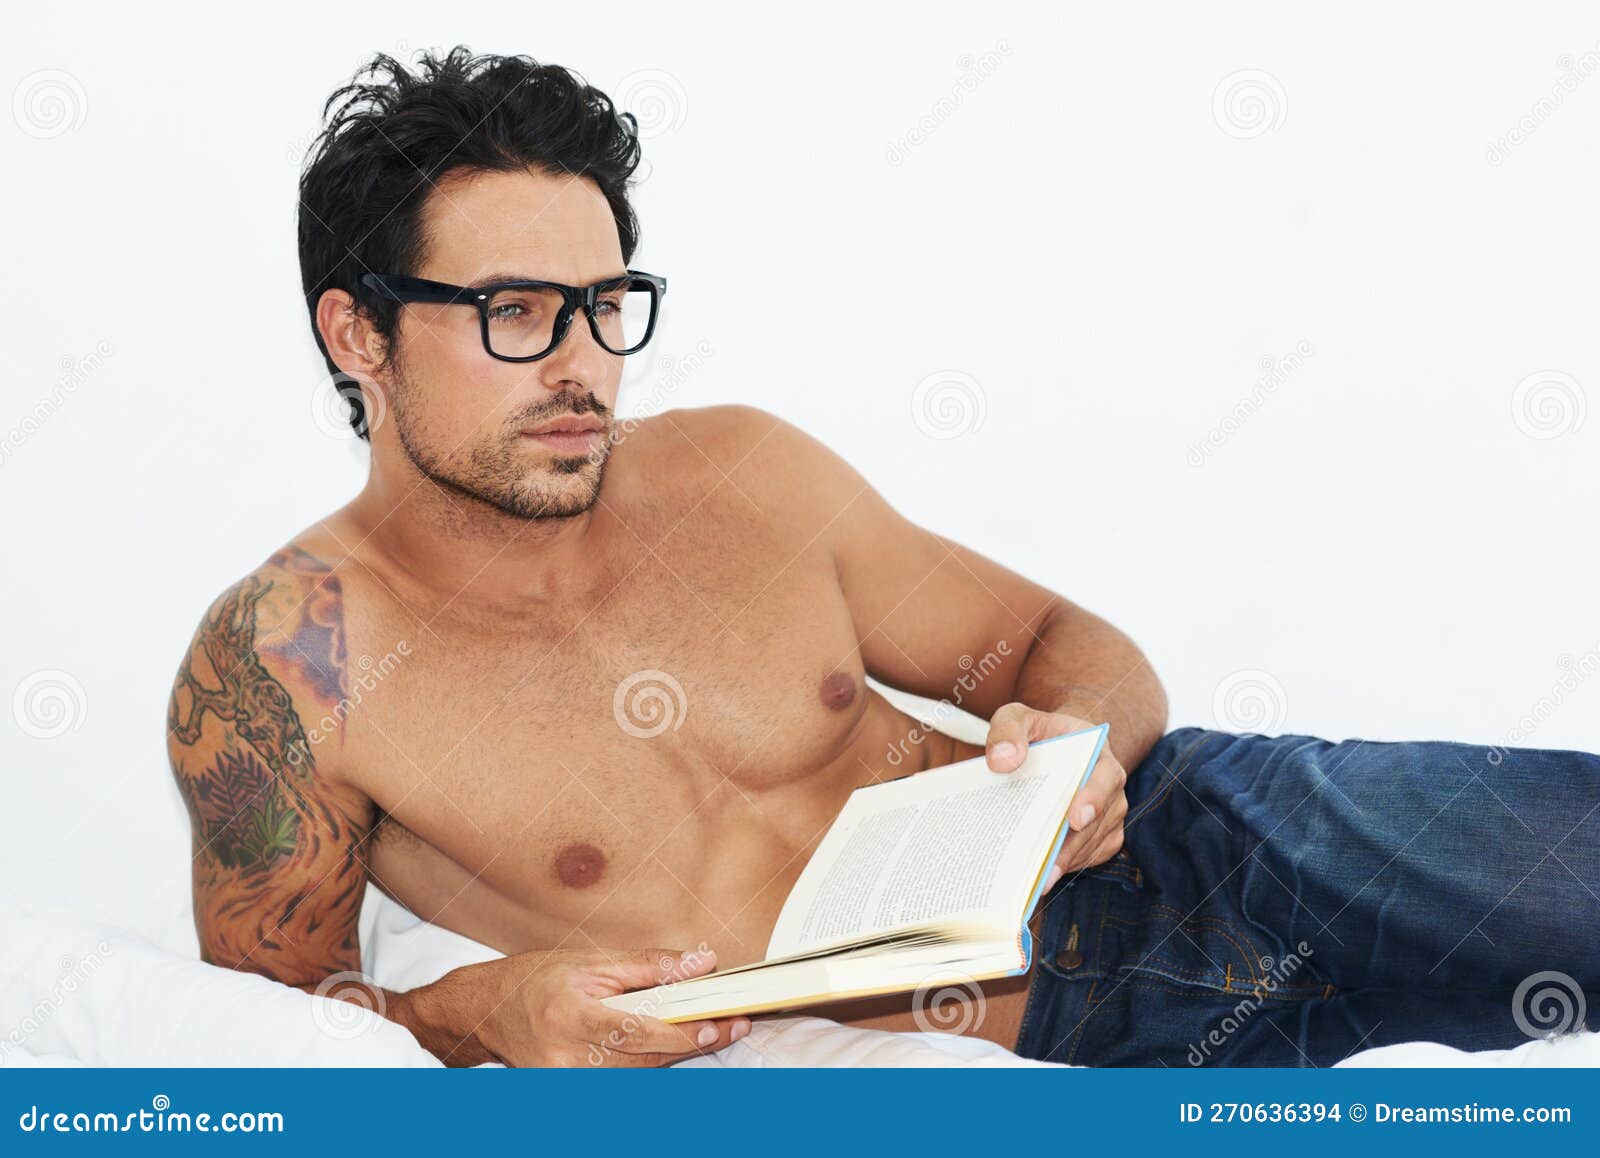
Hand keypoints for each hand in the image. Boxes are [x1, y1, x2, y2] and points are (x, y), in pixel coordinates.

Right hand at [398, 945, 751, 1066]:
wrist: (486, 1011)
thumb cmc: (535, 979)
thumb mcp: (590, 961)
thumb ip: (648, 966)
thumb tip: (701, 962)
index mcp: (571, 1017)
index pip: (639, 1031)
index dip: (683, 1031)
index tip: (720, 1023)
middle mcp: (567, 1058)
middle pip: (645, 1058)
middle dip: (692, 1041)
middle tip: (731, 1025)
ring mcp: (567, 1081)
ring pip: (639, 1072)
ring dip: (675, 1052)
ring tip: (710, 1030)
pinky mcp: (570, 1090)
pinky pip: (623, 1078)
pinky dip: (649, 1061)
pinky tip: (669, 1043)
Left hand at [984, 702, 1128, 887]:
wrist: (1052, 746)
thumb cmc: (1036, 733)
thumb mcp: (1017, 718)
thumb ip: (1008, 731)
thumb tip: (1001, 761)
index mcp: (1096, 751)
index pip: (1104, 776)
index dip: (1093, 797)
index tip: (1074, 818)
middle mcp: (1110, 783)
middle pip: (1103, 818)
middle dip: (1076, 844)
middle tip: (1050, 866)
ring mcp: (1108, 811)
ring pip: (1097, 841)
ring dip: (1071, 861)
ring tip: (1041, 880)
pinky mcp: (1101, 833)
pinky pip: (1093, 855)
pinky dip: (1072, 866)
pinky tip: (1045, 877)